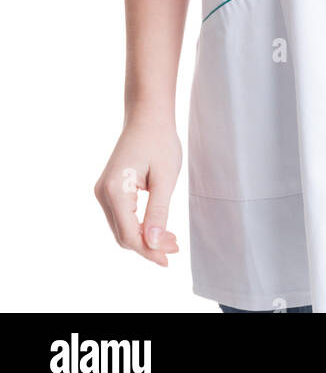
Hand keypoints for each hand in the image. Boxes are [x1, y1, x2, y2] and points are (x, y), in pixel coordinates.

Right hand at [94, 116, 181, 266]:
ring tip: (171, 240)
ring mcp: (103, 191)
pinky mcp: (108, 189)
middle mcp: (103, 193)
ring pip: (121, 228)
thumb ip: (158, 212)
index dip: (150, 250)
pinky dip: (138, 226)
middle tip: (175, 248)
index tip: (170, 257)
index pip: (129, 235)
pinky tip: (157, 228)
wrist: (147, 115)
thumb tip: (154, 244)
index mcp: (115, 190)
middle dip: (148, 246)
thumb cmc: (159, 141)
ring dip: (144, 237)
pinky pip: (121, 217)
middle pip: (123, 235)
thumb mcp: (165, 178)